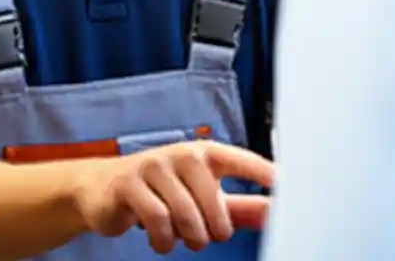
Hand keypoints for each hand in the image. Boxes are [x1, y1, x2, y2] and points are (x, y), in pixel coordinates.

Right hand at [72, 140, 274, 253]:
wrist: (101, 188)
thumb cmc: (161, 192)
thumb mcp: (203, 198)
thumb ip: (241, 208)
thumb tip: (278, 213)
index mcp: (206, 154)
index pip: (245, 161)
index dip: (268, 175)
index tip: (293, 187)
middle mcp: (182, 154)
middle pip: (215, 206)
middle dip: (212, 232)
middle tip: (201, 234)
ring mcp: (153, 166)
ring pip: (186, 217)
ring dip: (186, 239)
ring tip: (180, 237)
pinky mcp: (129, 183)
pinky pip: (158, 222)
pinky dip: (163, 241)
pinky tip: (160, 239)